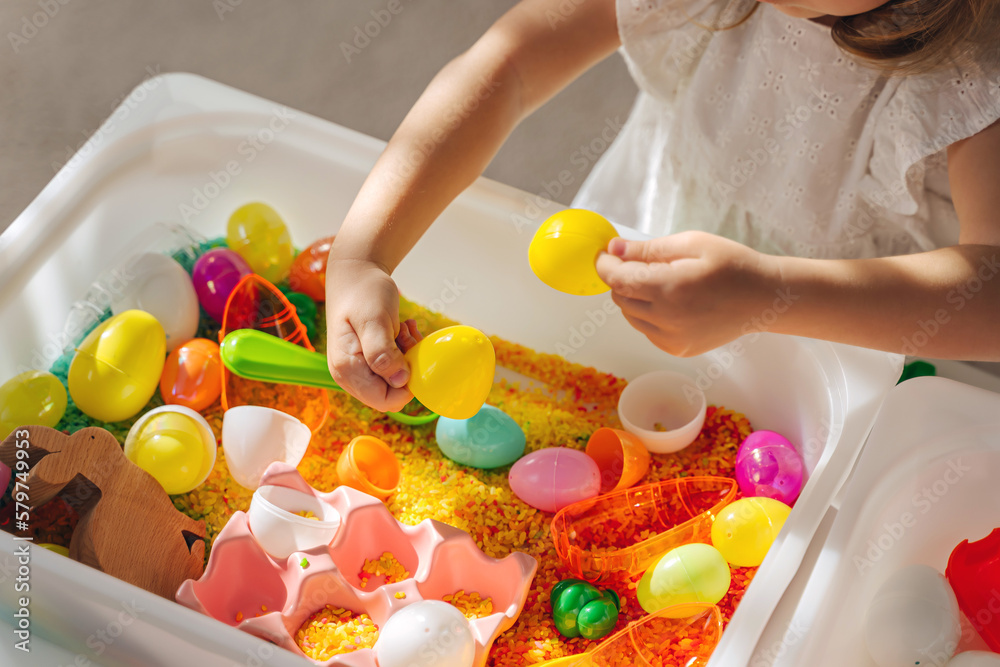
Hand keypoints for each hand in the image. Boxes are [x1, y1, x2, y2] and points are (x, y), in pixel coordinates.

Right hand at [326, 258, 422, 411]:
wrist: (355, 273)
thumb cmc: (363, 292)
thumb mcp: (374, 320)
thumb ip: (383, 352)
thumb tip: (400, 381)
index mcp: (347, 370)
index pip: (384, 401)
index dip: (405, 387)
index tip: (410, 356)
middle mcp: (350, 375)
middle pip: (391, 393)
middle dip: (407, 369)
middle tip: (406, 337)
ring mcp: (359, 368)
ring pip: (396, 379)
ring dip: (407, 356)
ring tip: (404, 329)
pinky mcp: (369, 360)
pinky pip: (395, 367)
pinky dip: (405, 350)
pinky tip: (402, 329)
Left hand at [595, 231, 778, 356]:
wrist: (764, 299)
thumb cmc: (733, 265)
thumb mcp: (691, 244)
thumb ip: (648, 250)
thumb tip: (614, 249)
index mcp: (670, 288)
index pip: (618, 279)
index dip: (605, 265)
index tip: (605, 254)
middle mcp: (667, 319)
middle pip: (620, 298)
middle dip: (622, 278)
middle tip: (638, 263)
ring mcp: (672, 339)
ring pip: (631, 316)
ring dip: (634, 297)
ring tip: (660, 282)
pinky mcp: (677, 349)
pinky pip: (646, 330)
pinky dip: (648, 314)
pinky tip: (670, 302)